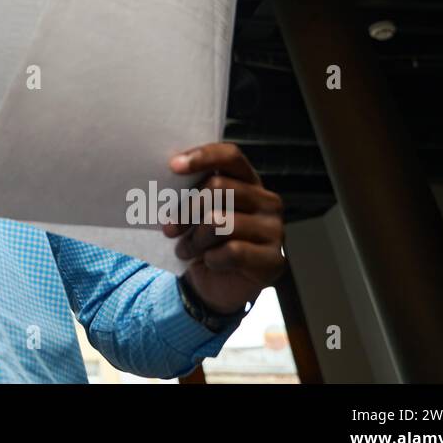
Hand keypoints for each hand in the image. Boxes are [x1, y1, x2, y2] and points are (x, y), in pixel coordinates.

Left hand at [163, 142, 285, 314]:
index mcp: (249, 181)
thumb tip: (168, 181)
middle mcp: (267, 201)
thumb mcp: (196, 214)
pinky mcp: (274, 259)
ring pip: (221, 221)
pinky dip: (212, 259)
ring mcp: (275, 229)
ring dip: (195, 239)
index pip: (231, 156)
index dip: (203, 157)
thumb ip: (191, 194)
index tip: (173, 166)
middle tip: (170, 228)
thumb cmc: (206, 242)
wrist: (218, 286)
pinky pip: (233, 251)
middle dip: (187, 210)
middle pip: (219, 187)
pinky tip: (209, 262)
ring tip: (185, 249)